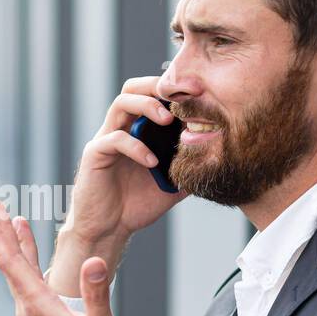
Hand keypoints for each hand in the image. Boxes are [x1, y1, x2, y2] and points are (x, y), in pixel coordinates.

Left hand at [0, 200, 138, 315]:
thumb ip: (96, 294)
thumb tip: (93, 262)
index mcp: (39, 308)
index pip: (13, 263)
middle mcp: (28, 312)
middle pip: (9, 265)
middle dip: (0, 233)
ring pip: (18, 276)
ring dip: (14, 248)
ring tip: (12, 224)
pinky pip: (26, 288)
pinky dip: (26, 267)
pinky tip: (32, 263)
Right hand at [47, 77, 188, 295]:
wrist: (109, 229)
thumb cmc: (136, 204)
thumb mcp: (172, 182)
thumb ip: (190, 166)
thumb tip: (220, 156)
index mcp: (137, 130)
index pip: (151, 95)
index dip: (172, 89)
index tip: (199, 91)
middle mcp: (120, 128)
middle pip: (132, 88)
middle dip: (157, 86)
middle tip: (183, 96)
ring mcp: (105, 139)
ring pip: (120, 104)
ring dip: (146, 106)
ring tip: (167, 120)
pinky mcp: (95, 155)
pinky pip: (114, 140)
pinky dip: (136, 147)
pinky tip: (152, 161)